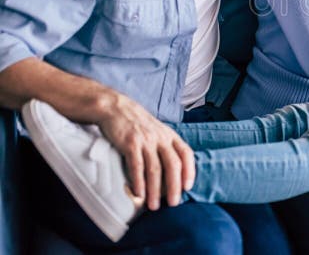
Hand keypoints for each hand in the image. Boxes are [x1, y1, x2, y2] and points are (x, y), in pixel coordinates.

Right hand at [97, 92, 194, 210]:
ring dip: (155, 190)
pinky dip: (138, 181)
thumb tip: (170, 171)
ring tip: (153, 205)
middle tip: (173, 203)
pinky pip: (136, 166)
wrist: (115, 108)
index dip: (189, 171)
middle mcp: (160, 138)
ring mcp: (146, 140)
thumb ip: (165, 146)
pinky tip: (139, 193)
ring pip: (154, 169)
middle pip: (173, 165)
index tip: (188, 187)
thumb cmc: (137, 123)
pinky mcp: (130, 143)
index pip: (186, 154)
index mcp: (170, 135)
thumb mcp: (157, 130)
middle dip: (174, 186)